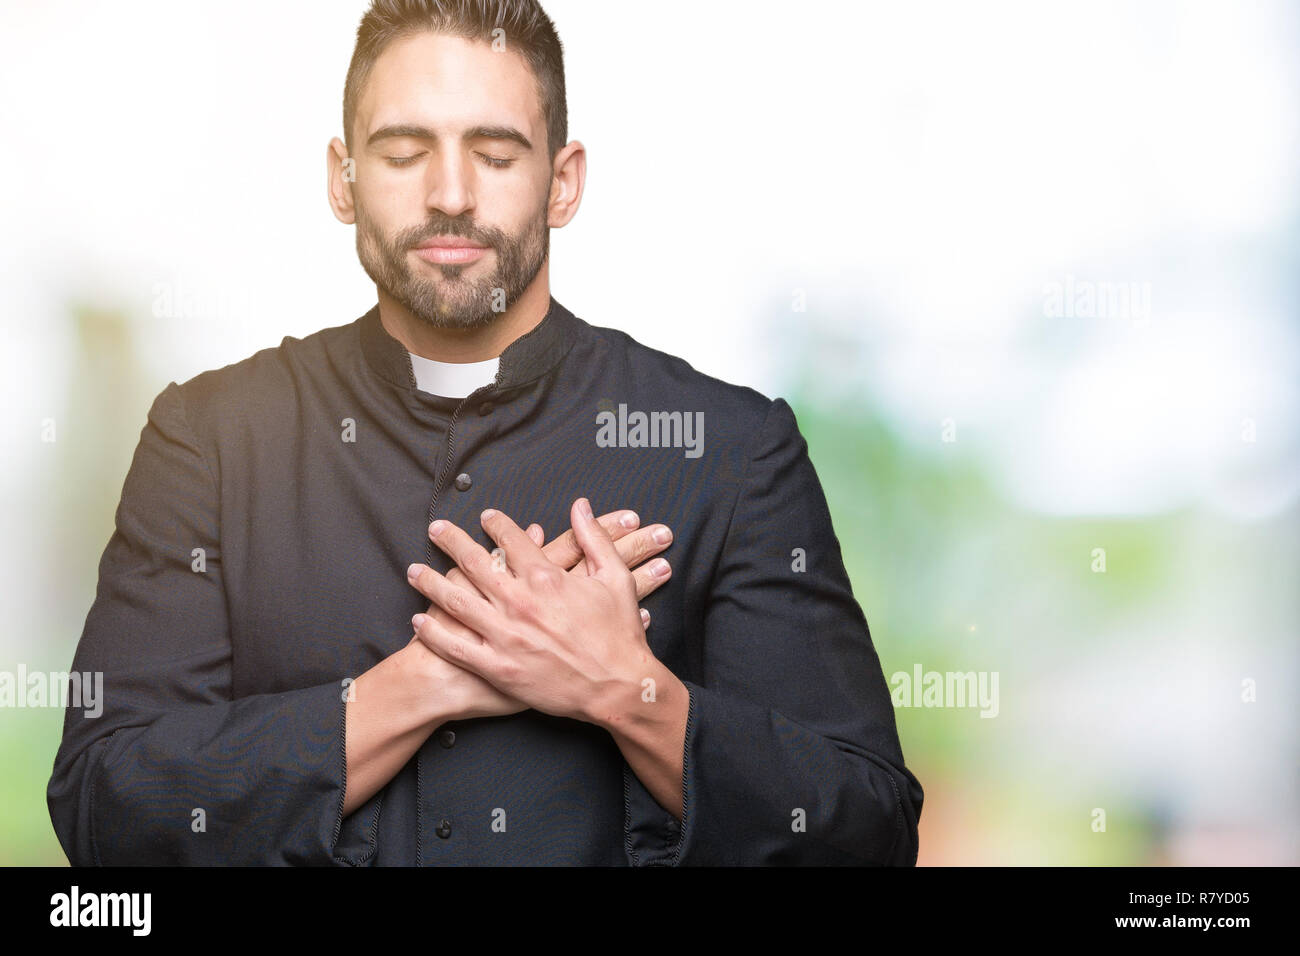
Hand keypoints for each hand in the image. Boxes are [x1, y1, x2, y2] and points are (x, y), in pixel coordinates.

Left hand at [407, 498, 665, 724]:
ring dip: (432, 583)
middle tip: (435, 530)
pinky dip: (434, 633)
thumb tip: (580, 506)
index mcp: (546, 579)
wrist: (618, 688)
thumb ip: (594, 538)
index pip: (511, 540)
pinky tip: (419, 621)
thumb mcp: (615, 578)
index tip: (485, 517)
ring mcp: (505, 636)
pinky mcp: (498, 668)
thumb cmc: (619, 635)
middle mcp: (519, 603)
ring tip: (414, 571)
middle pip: (474, 563)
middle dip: (451, 542)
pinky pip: (457, 647)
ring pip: (457, 602)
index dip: (496, 524)